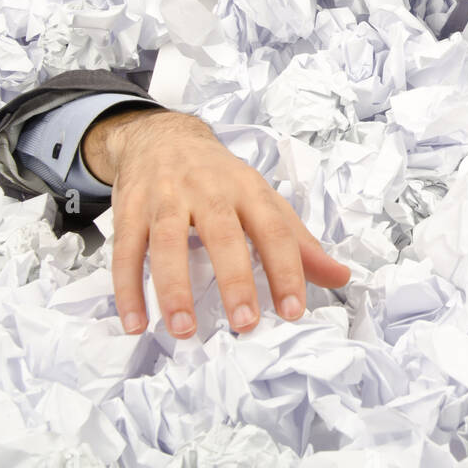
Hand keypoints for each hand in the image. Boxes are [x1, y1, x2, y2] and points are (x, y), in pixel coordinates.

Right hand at [86, 109, 350, 338]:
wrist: (163, 137)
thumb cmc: (221, 179)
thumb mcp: (262, 201)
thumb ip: (298, 243)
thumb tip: (341, 278)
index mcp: (249, 190)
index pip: (274, 231)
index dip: (286, 270)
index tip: (293, 311)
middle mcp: (208, 191)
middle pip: (222, 235)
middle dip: (235, 280)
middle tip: (245, 324)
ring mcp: (166, 198)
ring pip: (167, 242)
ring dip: (174, 289)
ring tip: (184, 330)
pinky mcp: (130, 209)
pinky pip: (125, 252)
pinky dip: (127, 289)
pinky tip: (135, 323)